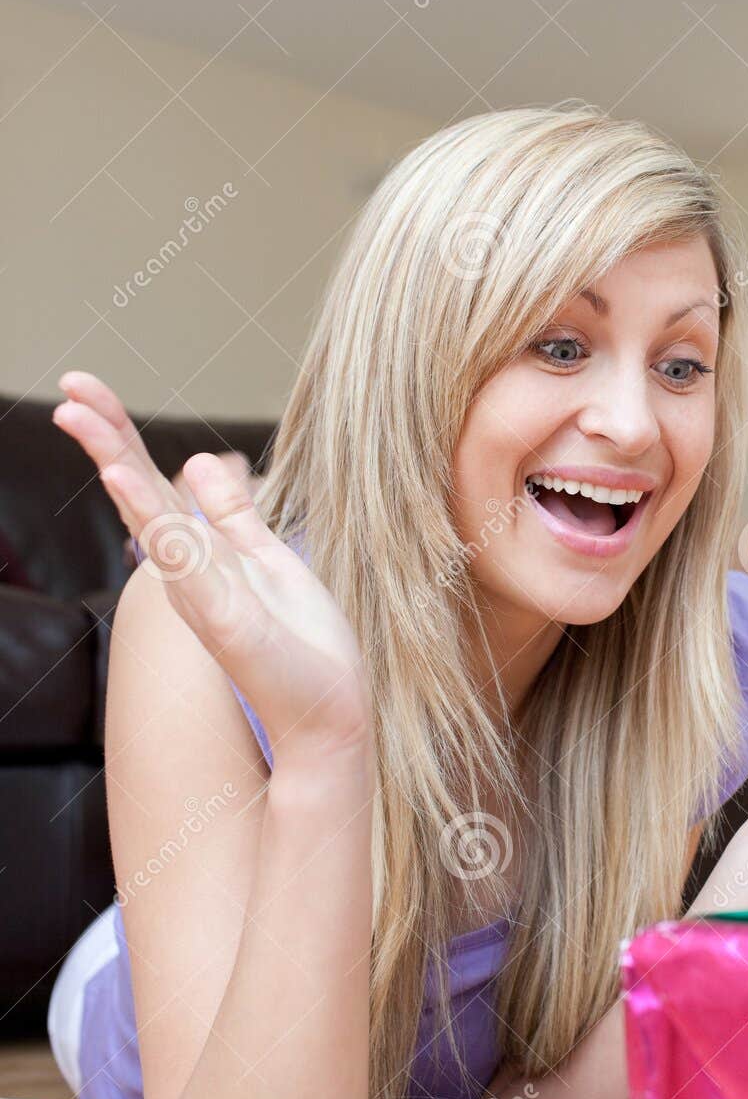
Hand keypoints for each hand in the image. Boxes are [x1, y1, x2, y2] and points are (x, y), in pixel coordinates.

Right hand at [53, 370, 371, 758]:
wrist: (329, 714)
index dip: (120, 434)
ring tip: (80, 416)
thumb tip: (203, 462)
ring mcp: (201, 594)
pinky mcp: (223, 618)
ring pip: (151, 517)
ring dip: (117, 464)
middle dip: (107, 436)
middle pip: (139, 491)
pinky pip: (184, 561)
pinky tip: (125, 483)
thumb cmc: (300, 646)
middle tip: (67, 384)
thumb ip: (234, 515)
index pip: (151, 483)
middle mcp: (189, 571)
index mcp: (198, 554)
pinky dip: (154, 521)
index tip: (85, 386)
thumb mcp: (267, 560)